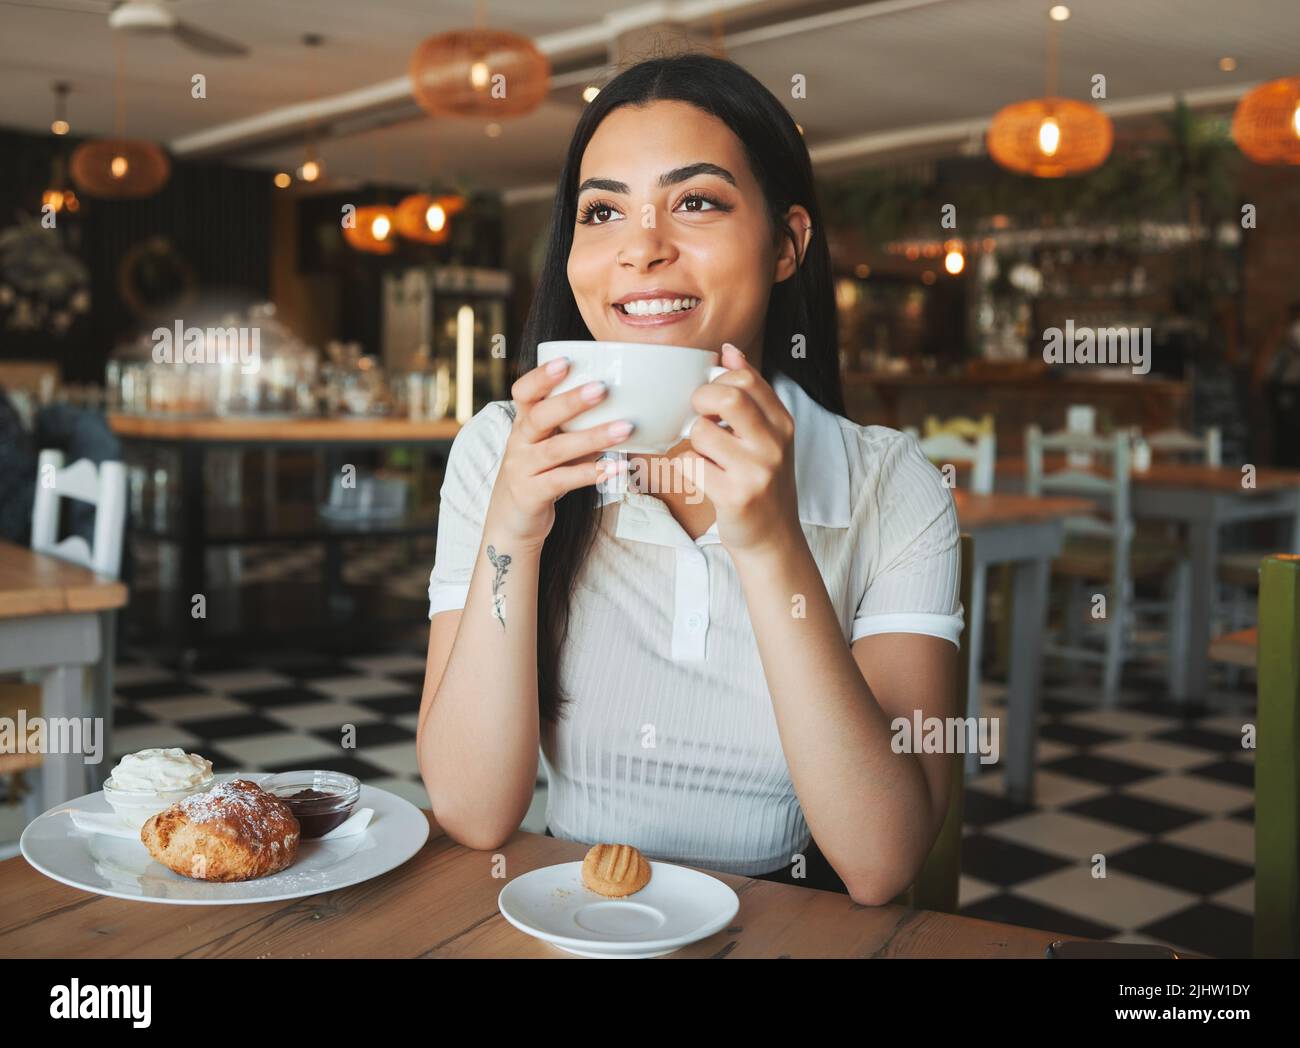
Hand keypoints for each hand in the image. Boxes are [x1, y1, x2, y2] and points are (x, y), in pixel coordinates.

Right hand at [487, 357, 632, 552]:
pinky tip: (616, 468)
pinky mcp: (530, 494)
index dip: (541, 376)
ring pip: (556, 449)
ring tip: (625, 428)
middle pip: (540, 416)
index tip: (566, 361)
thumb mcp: (551, 447)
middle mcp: (518, 442)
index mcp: (523, 424)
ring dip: (593, 437)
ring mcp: (522, 469)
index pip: (523, 392)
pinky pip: (562, 480)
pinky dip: (590, 473)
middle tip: (602, 388)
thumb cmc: (541, 476)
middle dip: (571, 401)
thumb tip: (625, 408)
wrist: (511, 523)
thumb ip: (576, 429)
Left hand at [685, 343, 801, 555]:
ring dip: (693, 442)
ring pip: (702, 432)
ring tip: (707, 455)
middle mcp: (775, 444)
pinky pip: (690, 464)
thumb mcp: (768, 435)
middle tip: (699, 418)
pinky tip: (703, 477)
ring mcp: (756, 470)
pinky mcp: (735, 495)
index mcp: (783, 423)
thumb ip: (750, 393)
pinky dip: (688, 468)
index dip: (718, 381)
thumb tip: (729, 350)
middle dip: (700, 402)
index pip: (746, 378)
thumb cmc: (762, 481)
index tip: (712, 397)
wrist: (772, 537)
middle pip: (726, 397)